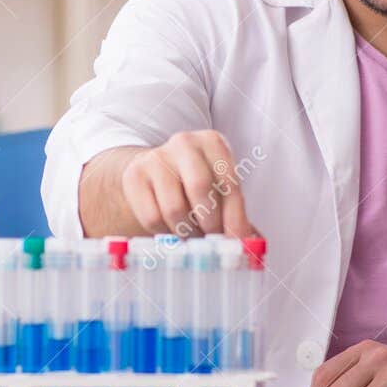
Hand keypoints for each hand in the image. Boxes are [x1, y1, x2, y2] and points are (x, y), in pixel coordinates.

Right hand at [119, 129, 257, 237]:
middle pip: (199, 188)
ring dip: (187, 232)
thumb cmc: (197, 182)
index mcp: (212, 142)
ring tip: (194, 236)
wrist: (156, 172)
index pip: (228, 182)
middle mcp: (184, 142)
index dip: (234, 216)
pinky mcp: (134, 176)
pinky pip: (152, 217)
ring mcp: (156, 157)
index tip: (236, 241)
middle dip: (210, 222)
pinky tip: (172, 230)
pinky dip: (165, 233)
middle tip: (212, 239)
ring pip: (174, 207)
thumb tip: (253, 244)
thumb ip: (237, 214)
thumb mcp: (220, 189)